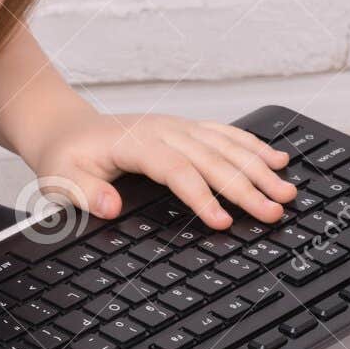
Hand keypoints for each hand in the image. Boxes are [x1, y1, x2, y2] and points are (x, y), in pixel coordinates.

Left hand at [25, 111, 294, 230]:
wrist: (65, 128)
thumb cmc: (66, 156)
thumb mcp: (61, 178)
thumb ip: (84, 193)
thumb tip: (110, 206)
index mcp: (135, 142)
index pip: (175, 169)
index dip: (200, 195)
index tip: (222, 221)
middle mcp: (162, 130)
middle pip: (210, 158)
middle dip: (245, 186)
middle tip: (274, 212)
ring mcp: (177, 127)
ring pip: (225, 145)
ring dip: (258, 167)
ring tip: (287, 190)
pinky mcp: (185, 129)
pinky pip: (225, 135)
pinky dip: (253, 147)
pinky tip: (278, 159)